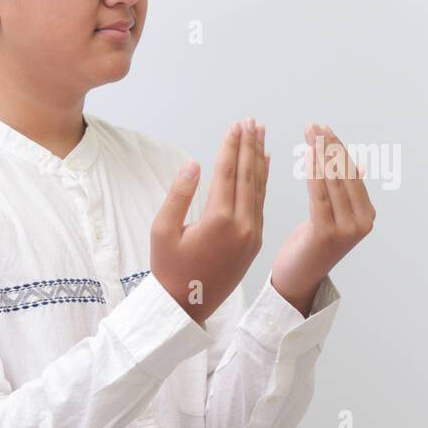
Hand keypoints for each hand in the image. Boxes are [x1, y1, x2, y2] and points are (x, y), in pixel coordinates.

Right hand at [151, 117, 268, 325]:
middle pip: (248, 176)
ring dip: (259, 159)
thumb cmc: (169, 268)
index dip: (231, 146)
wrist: (188, 306)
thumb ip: (179, 195)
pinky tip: (265, 164)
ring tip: (260, 134)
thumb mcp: (162, 231)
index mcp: (218, 220)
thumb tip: (194, 163)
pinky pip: (261, 204)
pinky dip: (263, 181)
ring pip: (258, 188)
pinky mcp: (255, 242)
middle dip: (249, 146)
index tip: (236, 124)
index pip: (227, 173)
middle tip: (252, 121)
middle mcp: (241, 225)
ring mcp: (252, 234)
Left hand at [271, 123, 374, 315]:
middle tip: (314, 126)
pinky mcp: (327, 234)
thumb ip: (347, 193)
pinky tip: (308, 156)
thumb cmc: (312, 246)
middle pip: (345, 174)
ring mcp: (347, 230)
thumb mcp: (333, 216)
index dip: (338, 148)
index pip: (353, 173)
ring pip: (334, 182)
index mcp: (367, 215)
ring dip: (321, 154)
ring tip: (309, 134)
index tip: (324, 129)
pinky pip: (320, 196)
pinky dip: (314, 173)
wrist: (298, 279)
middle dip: (329, 147)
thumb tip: (360, 164)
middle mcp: (363, 222)